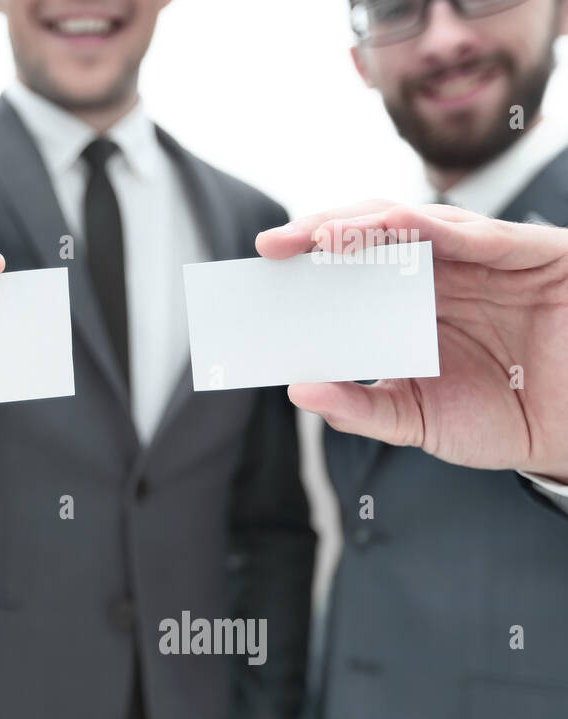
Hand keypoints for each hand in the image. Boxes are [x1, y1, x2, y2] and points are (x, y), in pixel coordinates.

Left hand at [257, 200, 567, 481]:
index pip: (350, 268)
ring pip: (415, 224)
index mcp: (411, 303)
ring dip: (363, 225)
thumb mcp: (415, 419)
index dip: (308, 261)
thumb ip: (359, 408)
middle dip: (320, 233)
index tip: (262, 266)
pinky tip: (393, 228)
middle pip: (371, 236)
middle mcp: (445, 273)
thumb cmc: (499, 419)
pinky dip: (432, 227)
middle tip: (273, 245)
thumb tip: (299, 391)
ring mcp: (485, 260)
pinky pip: (478, 234)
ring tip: (319, 236)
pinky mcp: (532, 254)